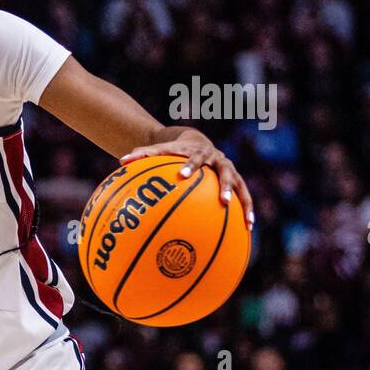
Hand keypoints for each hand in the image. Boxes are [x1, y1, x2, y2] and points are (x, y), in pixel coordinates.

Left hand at [120, 130, 254, 230]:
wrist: (196, 140)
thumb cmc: (173, 151)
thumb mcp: (160, 150)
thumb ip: (142, 155)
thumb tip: (120, 161)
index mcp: (196, 152)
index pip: (192, 157)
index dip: (189, 166)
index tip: (183, 176)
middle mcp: (216, 159)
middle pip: (224, 171)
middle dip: (225, 186)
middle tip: (223, 200)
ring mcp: (228, 168)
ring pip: (239, 184)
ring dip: (242, 201)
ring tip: (246, 220)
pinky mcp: (235, 178)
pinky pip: (244, 195)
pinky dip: (247, 210)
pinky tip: (249, 229)